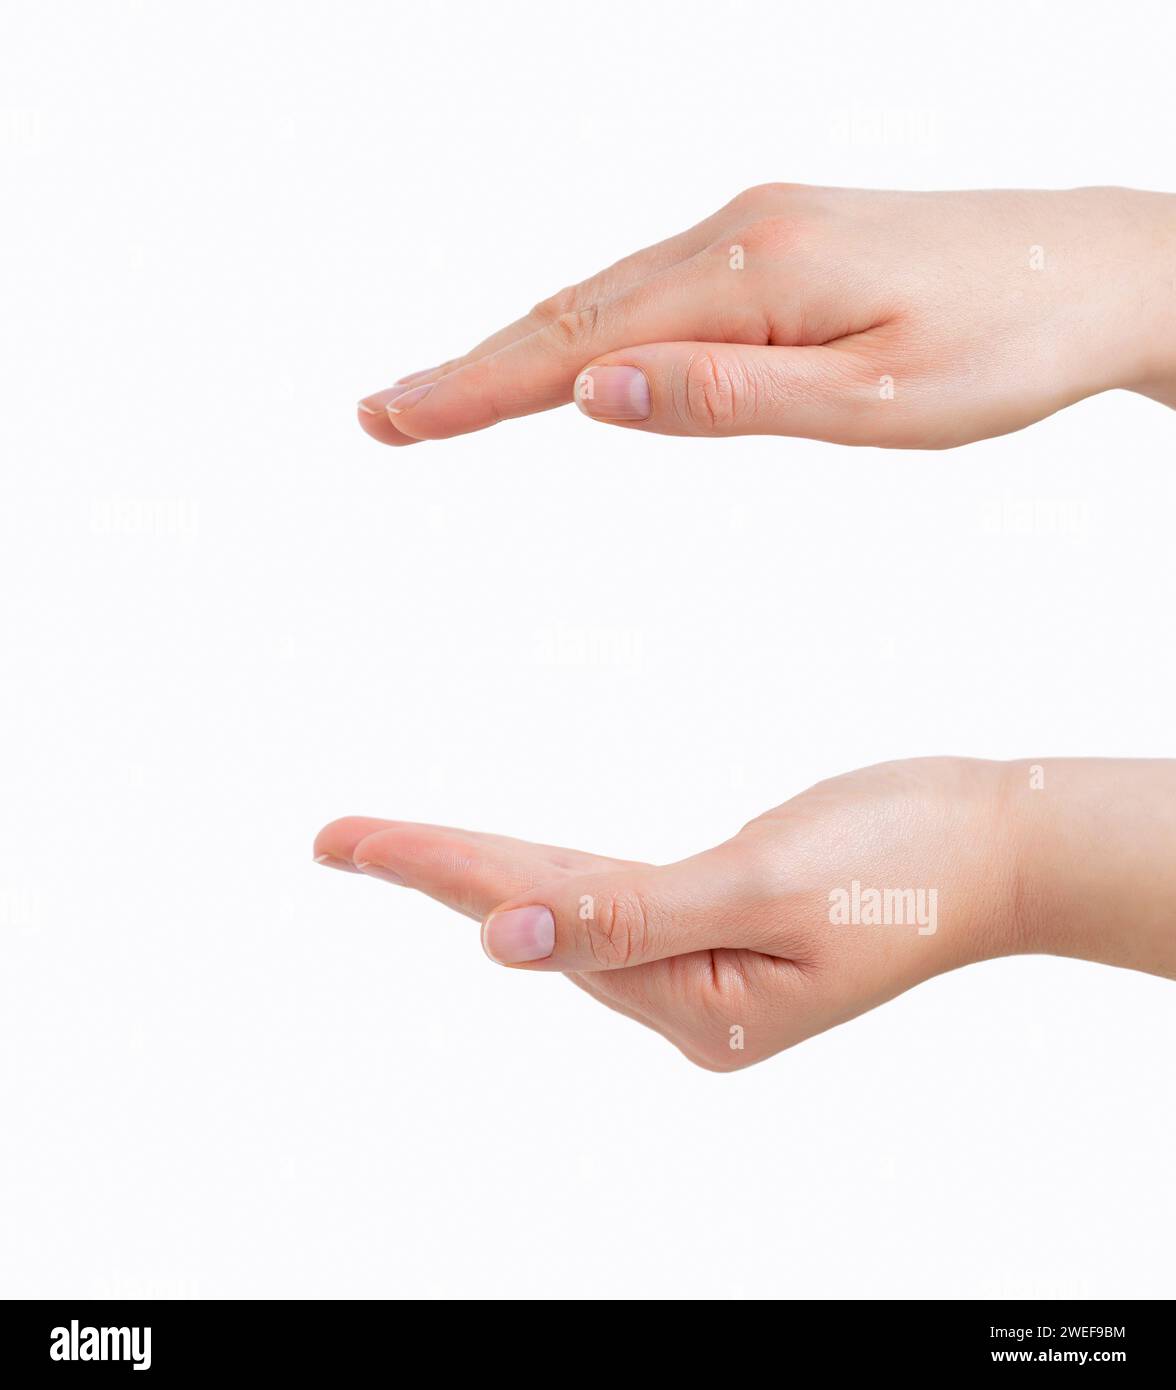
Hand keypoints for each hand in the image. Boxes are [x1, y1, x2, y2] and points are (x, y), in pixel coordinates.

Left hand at [315, 758, 1175, 1068]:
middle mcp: (689, 1000)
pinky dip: (556, 872)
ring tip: (389, 848)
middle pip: (539, 922)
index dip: (440, 870)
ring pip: (570, 908)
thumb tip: (503, 939)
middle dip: (439, 871)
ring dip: (485, 872)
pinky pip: (615, 899)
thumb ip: (629, 916)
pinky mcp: (722, 925)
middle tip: (337, 837)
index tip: (347, 840)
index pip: (540, 921)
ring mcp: (706, 967)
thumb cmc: (904, 860)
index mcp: (698, 1006)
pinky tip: (513, 870)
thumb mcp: (762, 888)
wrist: (999, 843)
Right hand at [358, 185, 1175, 449]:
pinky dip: (588, 327)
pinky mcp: (781, 238)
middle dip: (469, 367)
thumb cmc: (1006, 345)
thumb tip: (591, 392)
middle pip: (572, 309)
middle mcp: (739, 231)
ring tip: (446, 394)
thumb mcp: (873, 401)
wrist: (1101, 269)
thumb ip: (729, 397)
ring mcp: (758, 226)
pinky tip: (567, 358)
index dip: (475, 388)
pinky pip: (656, 286)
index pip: (577, 341)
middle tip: (381, 415)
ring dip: (519, 348)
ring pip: (608, 295)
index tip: (392, 421)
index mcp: (753, 273)